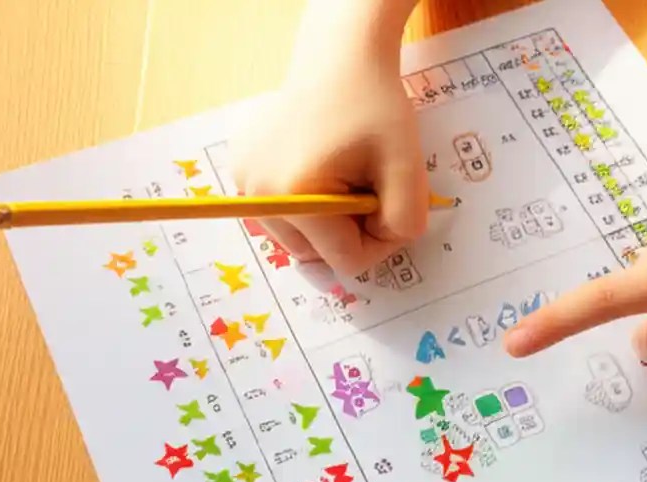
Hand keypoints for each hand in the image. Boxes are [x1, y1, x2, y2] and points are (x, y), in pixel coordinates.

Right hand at [231, 0, 426, 275]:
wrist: (339, 57)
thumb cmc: (374, 105)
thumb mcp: (407, 165)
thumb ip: (406, 220)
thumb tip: (386, 244)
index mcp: (297, 198)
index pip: (347, 259)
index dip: (380, 240)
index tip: (392, 203)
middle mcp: (258, 196)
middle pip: (316, 254)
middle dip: (349, 231)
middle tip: (366, 186)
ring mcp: (243, 182)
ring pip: (295, 237)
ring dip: (325, 221)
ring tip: (341, 175)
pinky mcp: (239, 168)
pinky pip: (277, 212)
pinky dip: (303, 203)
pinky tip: (316, 164)